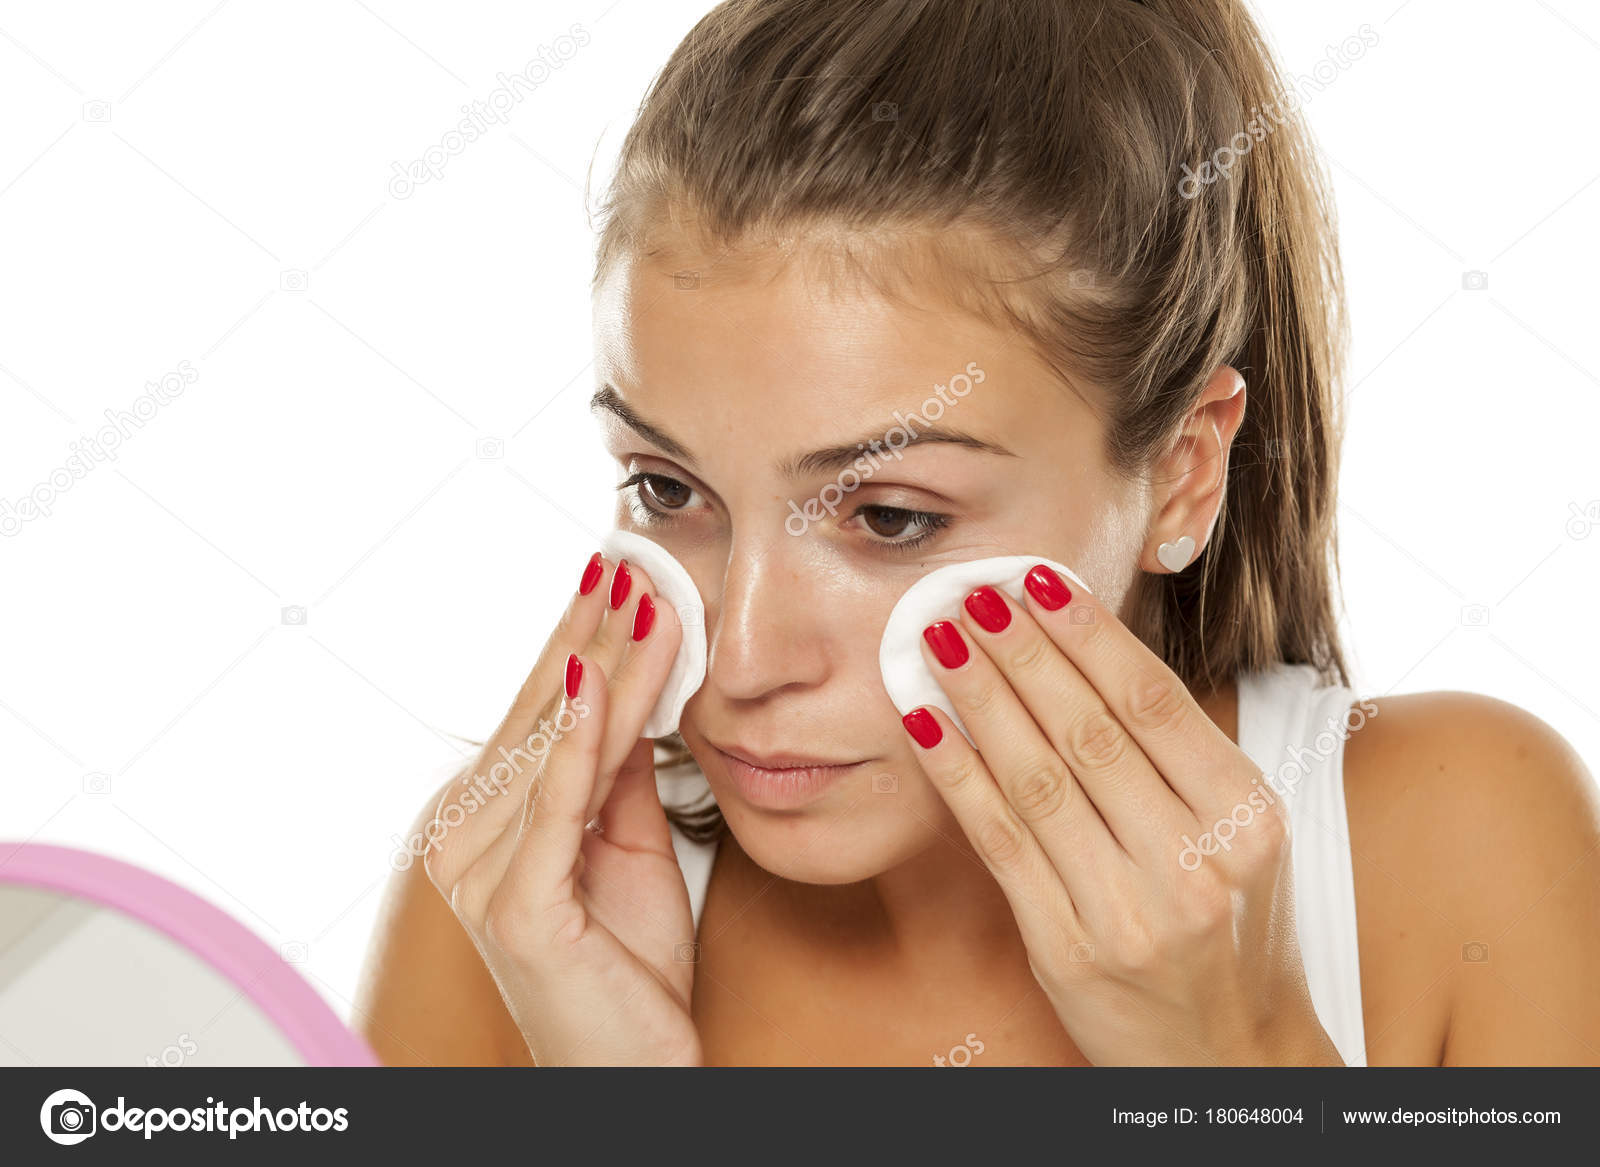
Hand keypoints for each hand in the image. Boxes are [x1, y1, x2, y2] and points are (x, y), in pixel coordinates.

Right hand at [423, 552, 702, 1065]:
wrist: (633, 1071)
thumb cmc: (625, 966)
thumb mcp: (626, 843)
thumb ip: (615, 771)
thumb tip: (628, 689)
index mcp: (483, 817)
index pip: (539, 709)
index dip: (577, 638)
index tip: (613, 571)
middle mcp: (464, 835)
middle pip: (542, 713)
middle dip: (592, 632)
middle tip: (631, 556)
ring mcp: (481, 871)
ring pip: (557, 744)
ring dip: (606, 665)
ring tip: (646, 596)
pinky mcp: (517, 906)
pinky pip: (559, 804)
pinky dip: (583, 739)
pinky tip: (601, 680)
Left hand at [900, 566, 1340, 1064]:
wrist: (1230, 1055)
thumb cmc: (1230, 926)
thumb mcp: (1238, 835)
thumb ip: (1176, 755)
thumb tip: (1080, 649)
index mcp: (1244, 816)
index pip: (1152, 701)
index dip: (1086, 634)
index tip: (1036, 580)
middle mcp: (1194, 860)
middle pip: (1088, 730)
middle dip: (1019, 651)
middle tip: (968, 592)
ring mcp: (1129, 909)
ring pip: (1037, 778)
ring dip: (978, 698)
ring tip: (936, 639)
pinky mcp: (1068, 948)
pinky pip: (1001, 842)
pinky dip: (957, 775)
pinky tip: (925, 723)